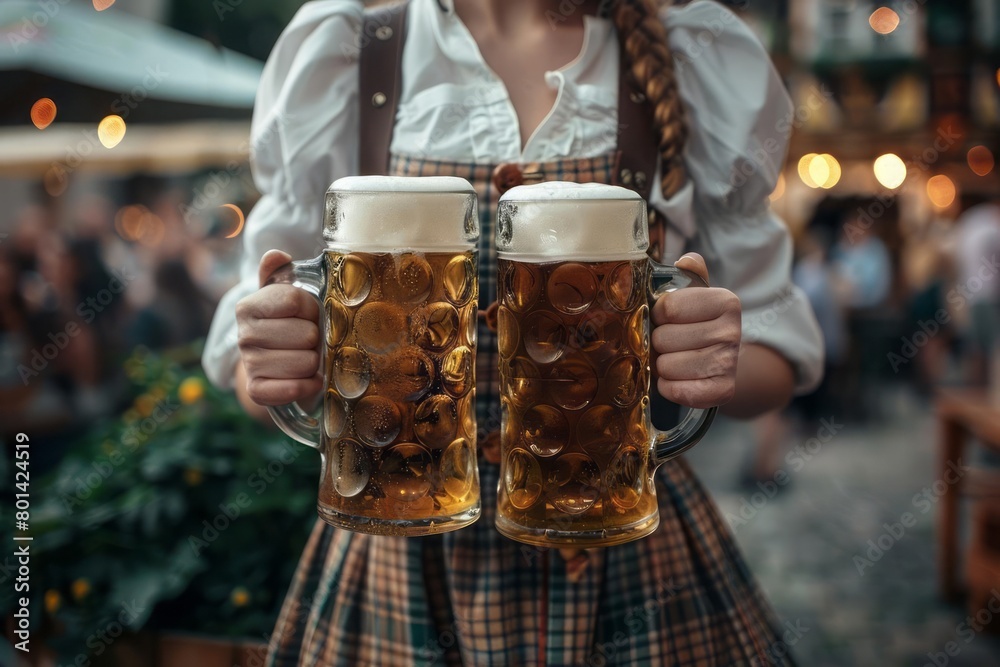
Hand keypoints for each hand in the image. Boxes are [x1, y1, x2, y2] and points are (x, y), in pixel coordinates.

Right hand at [235, 250, 322, 405]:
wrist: (270, 366)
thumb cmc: (285, 325)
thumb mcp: (282, 296)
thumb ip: (279, 273)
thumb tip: (276, 255)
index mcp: (248, 306)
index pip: (295, 300)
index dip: (311, 308)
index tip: (306, 313)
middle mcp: (243, 335)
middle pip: (306, 334)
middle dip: (315, 338)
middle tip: (307, 339)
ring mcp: (249, 364)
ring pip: (306, 362)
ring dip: (314, 362)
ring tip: (306, 357)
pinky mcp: (257, 391)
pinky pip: (294, 389)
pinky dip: (308, 385)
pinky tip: (307, 379)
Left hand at [651, 253, 740, 408]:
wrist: (721, 364)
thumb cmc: (697, 325)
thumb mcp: (695, 296)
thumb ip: (689, 275)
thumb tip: (687, 260)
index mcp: (726, 301)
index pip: (668, 306)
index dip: (658, 314)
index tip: (666, 318)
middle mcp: (732, 332)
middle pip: (664, 338)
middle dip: (659, 342)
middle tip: (670, 343)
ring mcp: (729, 363)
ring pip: (667, 366)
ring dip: (662, 366)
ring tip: (675, 360)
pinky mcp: (723, 391)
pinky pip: (677, 391)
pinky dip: (669, 388)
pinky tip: (679, 379)